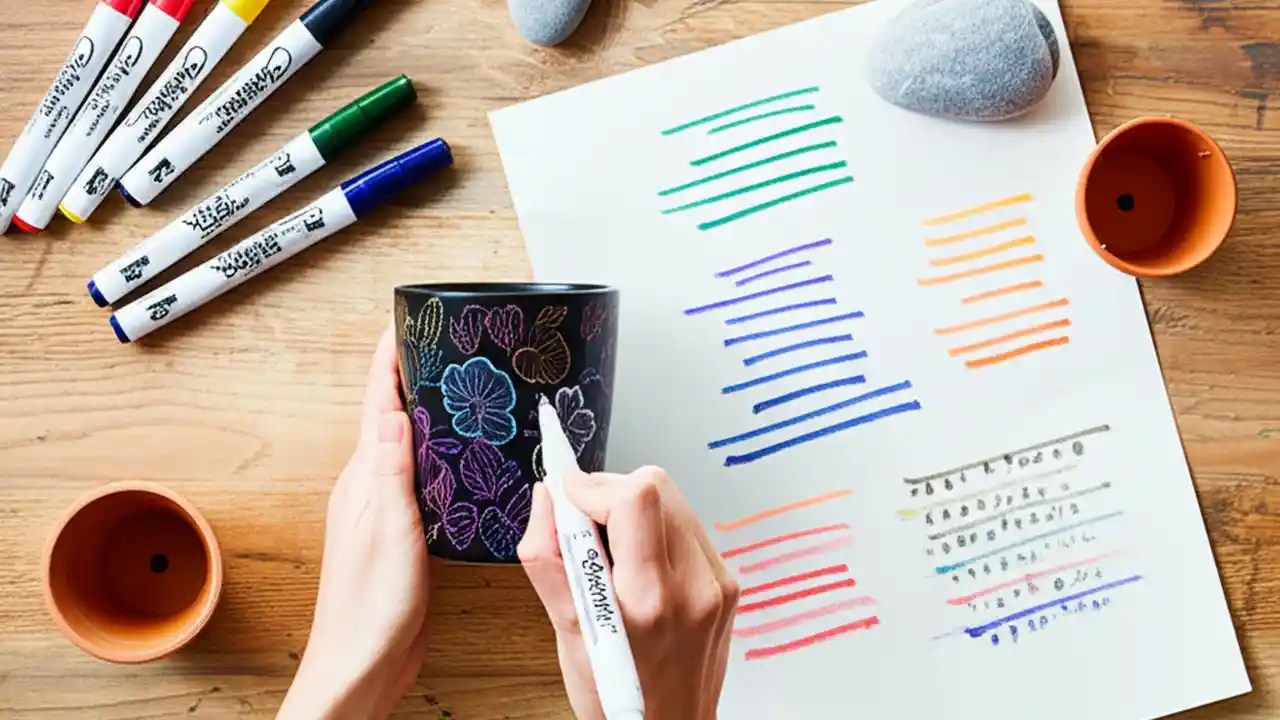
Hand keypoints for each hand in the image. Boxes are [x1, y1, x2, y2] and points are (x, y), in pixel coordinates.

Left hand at [280, 324, 433, 719]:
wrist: (362, 666)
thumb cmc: (371, 608)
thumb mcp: (390, 530)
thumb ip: (391, 469)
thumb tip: (392, 407)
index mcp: (363, 478)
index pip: (376, 402)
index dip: (390, 358)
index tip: (406, 318)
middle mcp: (369, 487)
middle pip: (389, 414)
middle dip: (410, 373)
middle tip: (440, 339)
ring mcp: (384, 509)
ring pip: (405, 444)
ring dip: (424, 410)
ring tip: (453, 384)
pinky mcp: (403, 533)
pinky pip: (418, 476)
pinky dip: (435, 452)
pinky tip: (457, 456)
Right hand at [518, 467, 738, 719]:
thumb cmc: (617, 696)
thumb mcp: (565, 633)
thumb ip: (548, 557)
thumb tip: (547, 497)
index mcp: (650, 600)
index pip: (635, 499)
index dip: (591, 486)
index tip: (566, 496)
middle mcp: (694, 585)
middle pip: (655, 486)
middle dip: (608, 492)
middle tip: (583, 523)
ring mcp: (717, 582)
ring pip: (673, 500)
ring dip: (632, 508)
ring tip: (610, 548)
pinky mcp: (727, 582)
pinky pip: (687, 527)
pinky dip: (655, 530)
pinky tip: (639, 563)